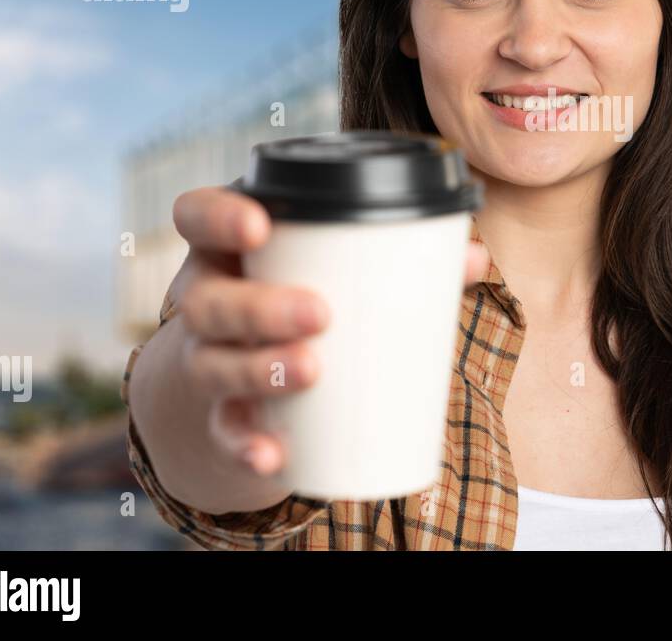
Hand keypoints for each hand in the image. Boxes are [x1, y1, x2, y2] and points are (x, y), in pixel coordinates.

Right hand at [165, 186, 488, 478]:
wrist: (236, 388)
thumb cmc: (298, 303)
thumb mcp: (329, 276)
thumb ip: (400, 262)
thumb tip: (474, 259)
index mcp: (228, 251)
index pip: (197, 216)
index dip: (218, 216)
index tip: (259, 226)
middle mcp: (204, 304)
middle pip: (207, 301)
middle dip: (260, 307)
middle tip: (319, 313)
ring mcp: (204, 363)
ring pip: (212, 365)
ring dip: (260, 370)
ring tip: (311, 370)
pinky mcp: (217, 420)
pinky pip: (224, 434)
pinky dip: (248, 446)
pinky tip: (272, 455)